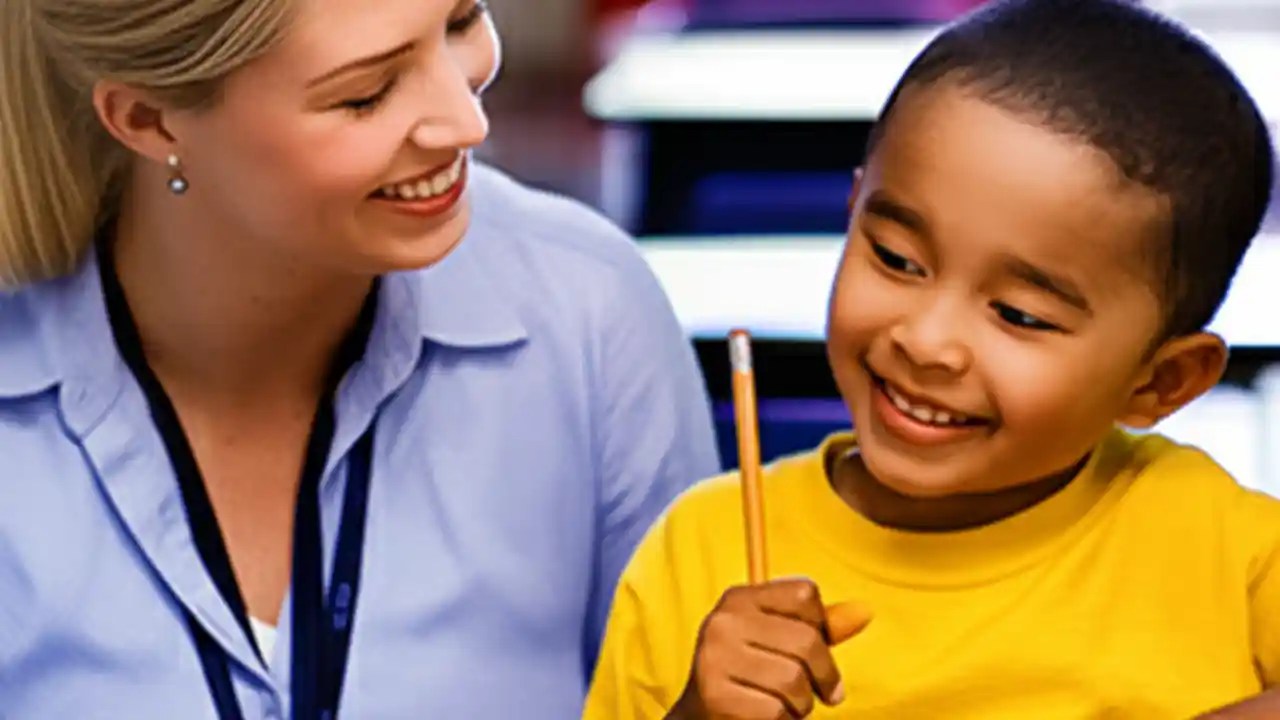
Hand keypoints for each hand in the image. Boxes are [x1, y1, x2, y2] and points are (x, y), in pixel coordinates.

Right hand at [667, 579, 872, 718]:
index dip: (821, 624)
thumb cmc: (751, 675)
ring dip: (803, 703)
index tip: (815, 647)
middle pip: (807, 640)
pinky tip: (769, 717)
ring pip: (794, 680)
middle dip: (824, 675)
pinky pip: (776, 711)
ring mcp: (715, 658)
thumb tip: (864, 612)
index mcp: (739, 598)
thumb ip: (818, 627)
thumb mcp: (778, 641)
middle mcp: (723, 621)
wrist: (701, 718)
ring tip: (788, 705)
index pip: (805, 594)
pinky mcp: (716, 696)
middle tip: (824, 694)